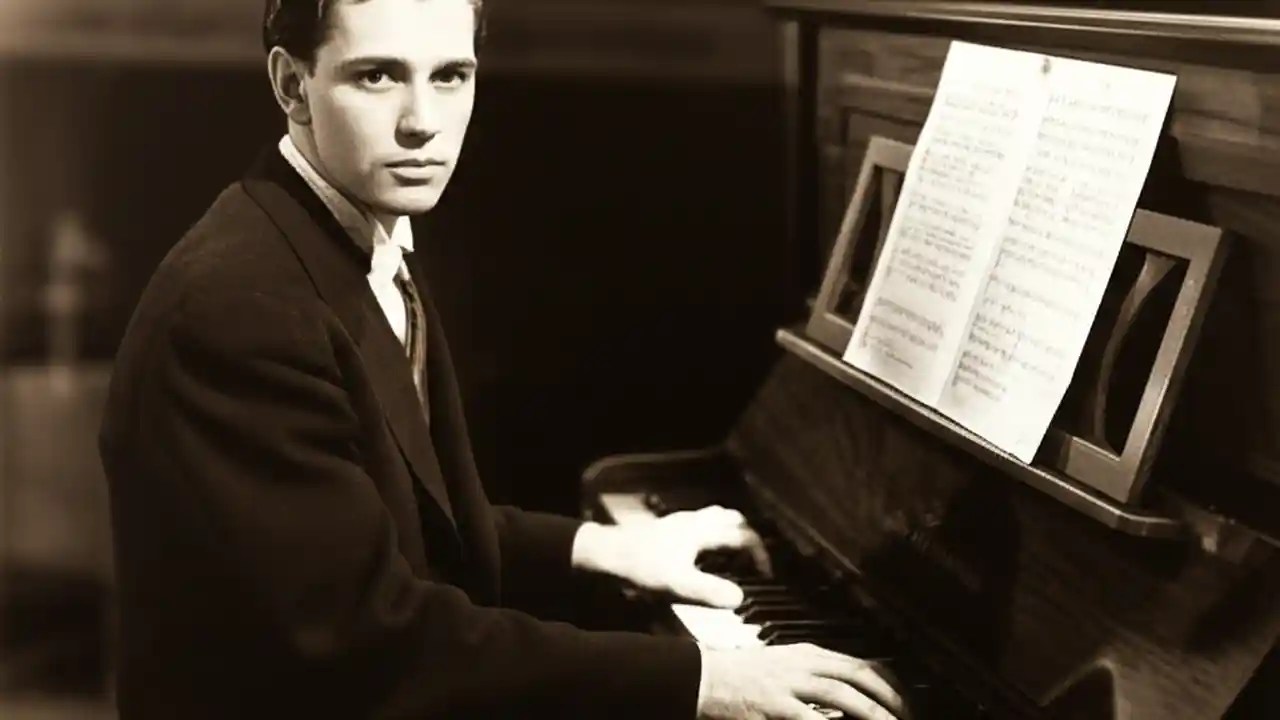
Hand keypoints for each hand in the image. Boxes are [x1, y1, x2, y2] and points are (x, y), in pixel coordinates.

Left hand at [571, 505, 769, 607]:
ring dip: (730, 533)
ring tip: (733, 556)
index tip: (765, 574)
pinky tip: (705, 555)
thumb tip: (739, 598)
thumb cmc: (642, 566)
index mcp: (703, 530)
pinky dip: (713, 535)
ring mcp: (681, 521)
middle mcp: (695, 520)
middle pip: (733, 519)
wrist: (607, 553)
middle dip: (748, 538)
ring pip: (716, 517)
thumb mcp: (678, 584)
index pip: (743, 534)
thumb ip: (710, 591)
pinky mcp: (670, 527)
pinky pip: (702, 523)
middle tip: (752, 561)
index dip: (759, 554)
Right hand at [699, 643, 905, 719]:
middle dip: (890, 699)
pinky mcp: (773, 705)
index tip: (904, 703)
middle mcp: (803, 664)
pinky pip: (811, 719)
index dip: (890, 684)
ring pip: (843, 695)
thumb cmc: (741, 677)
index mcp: (809, 654)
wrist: (700, 677)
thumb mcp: (784, 667)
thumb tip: (848, 695)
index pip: (862, 664)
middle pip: (859, 676)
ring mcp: (789, 684)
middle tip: (907, 717)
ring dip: (873, 713)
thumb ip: (815, 677)